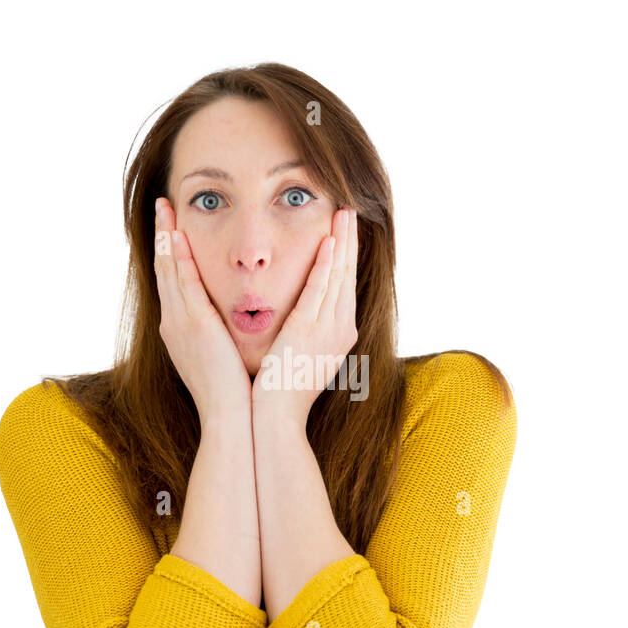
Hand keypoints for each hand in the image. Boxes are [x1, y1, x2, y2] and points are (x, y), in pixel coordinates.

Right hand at [153, 197, 252, 423]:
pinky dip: (180, 256)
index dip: (170, 253)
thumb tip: (230, 325)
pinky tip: (178, 234)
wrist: (229, 419)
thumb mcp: (222, 358)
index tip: (171, 228)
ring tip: (165, 207)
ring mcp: (181, 323)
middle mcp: (174, 322)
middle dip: (162, 236)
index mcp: (182, 330)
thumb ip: (221, 337)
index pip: (174, 283)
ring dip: (167, 236)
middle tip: (162, 206)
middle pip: (165, 269)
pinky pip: (184, 282)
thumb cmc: (232, 394)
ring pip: (169, 269)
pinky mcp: (194, 325)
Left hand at [252, 207, 358, 423]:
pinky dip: (327, 264)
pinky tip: (330, 241)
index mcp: (339, 334)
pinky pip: (321, 290)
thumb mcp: (301, 356)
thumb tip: (301, 319)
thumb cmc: (282, 391)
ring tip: (345, 213)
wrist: (276, 418)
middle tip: (350, 209)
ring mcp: (328, 329)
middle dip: (350, 240)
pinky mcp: (309, 330)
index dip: (346, 255)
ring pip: (339, 275)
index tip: (345, 230)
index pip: (344, 285)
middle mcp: (340, 329)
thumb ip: (305, 333)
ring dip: (342, 241)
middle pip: (348, 274)